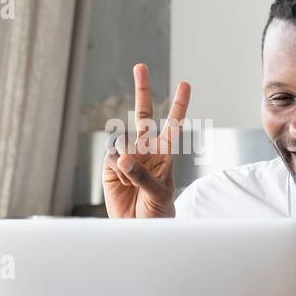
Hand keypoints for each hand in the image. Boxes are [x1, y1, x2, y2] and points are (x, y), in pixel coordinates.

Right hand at [101, 64, 190, 218]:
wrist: (136, 229)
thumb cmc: (157, 212)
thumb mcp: (159, 195)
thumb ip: (143, 175)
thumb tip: (123, 157)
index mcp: (165, 154)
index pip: (173, 125)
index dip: (178, 105)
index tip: (185, 84)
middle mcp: (146, 150)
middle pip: (143, 114)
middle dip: (143, 89)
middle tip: (140, 66)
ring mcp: (127, 156)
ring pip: (125, 143)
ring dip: (130, 163)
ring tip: (133, 182)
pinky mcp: (110, 165)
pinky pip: (113, 157)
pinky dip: (118, 169)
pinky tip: (122, 180)